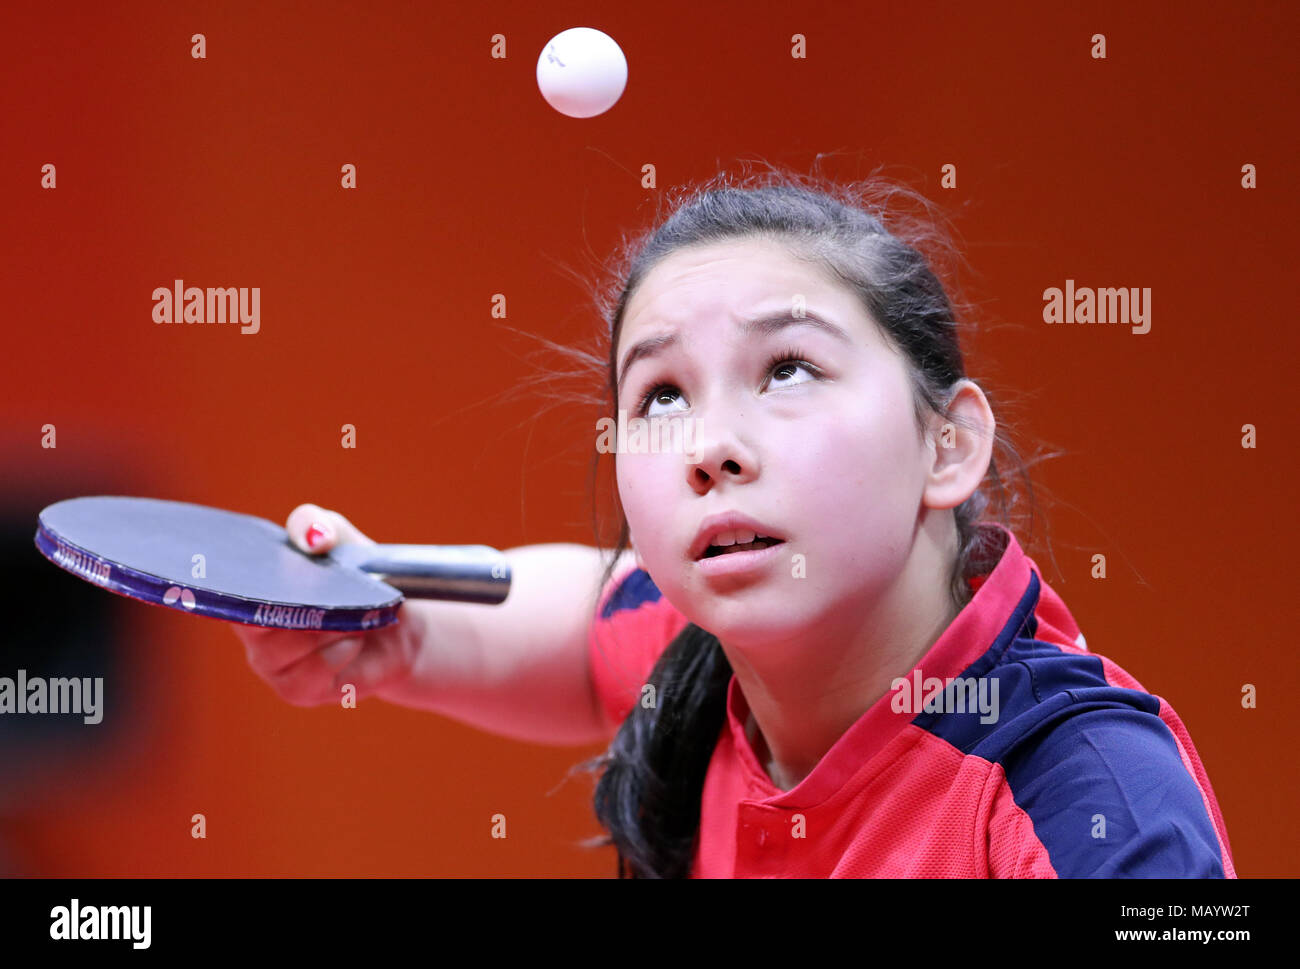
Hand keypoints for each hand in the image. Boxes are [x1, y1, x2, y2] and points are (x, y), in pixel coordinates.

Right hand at [228, 503, 425, 705]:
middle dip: (294, 605)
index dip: (229, 585)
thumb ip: (319, 525)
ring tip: (352, 618)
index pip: (221, 587)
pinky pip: (306, 676)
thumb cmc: (361, 580)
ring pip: (282, 648)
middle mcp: (251, 626)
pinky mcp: (295, 689)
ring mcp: (270, 661)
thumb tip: (313, 537)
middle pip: (252, 619)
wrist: (403, 627)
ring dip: (325, 629)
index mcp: (251, 586)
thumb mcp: (342, 540)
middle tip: (330, 594)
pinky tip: (353, 644)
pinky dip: (337, 655)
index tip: (259, 577)